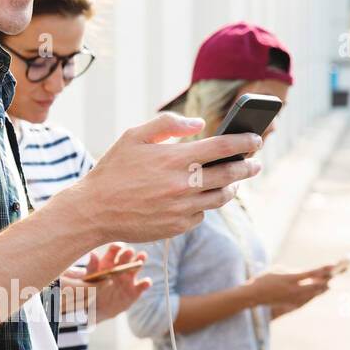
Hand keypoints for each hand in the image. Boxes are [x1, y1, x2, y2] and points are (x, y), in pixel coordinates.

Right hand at [62, 113, 263, 244]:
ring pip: (221, 197)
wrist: (93, 210)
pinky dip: (204, 204)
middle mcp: (183, 184)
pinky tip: (199, 197)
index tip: (256, 138)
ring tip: (233, 181)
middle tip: (255, 163)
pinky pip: (202, 214)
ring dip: (233, 187)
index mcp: (174, 158)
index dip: (245, 141)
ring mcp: (182, 208)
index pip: (223, 147)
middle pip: (231, 174)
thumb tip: (198, 123)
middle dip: (249, 166)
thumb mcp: (133, 136)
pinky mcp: (178, 226)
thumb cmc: (112, 170)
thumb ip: (167, 124)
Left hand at [62, 242, 151, 323]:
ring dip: (140, 261)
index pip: (113, 251)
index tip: (118, 246)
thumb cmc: (92, 288)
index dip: (116, 247)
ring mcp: (129, 278)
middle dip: (128, 253)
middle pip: (126, 257)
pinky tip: (146, 282)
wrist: (98, 307)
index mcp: (108, 262)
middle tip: (129, 251)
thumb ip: (92, 266)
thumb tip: (93, 253)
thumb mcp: (89, 277)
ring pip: (136, 267)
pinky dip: (146, 283)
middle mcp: (120, 267)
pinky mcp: (135, 290)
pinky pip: (142, 285)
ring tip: (142, 256)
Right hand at [248, 265, 331, 309]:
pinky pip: (309, 299)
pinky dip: (315, 293)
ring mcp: (294, 298)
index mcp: (289, 278)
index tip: (333, 265)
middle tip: (336, 272)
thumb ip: (294, 272)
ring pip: (315, 293)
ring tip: (329, 282)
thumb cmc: (264, 279)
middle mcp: (294, 289)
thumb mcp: (278, 270)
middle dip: (327, 278)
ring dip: (323, 287)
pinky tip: (320, 290)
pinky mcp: (294, 304)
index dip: (323, 269)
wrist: (254, 295)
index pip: (310, 273)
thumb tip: (309, 274)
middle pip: (317, 284)